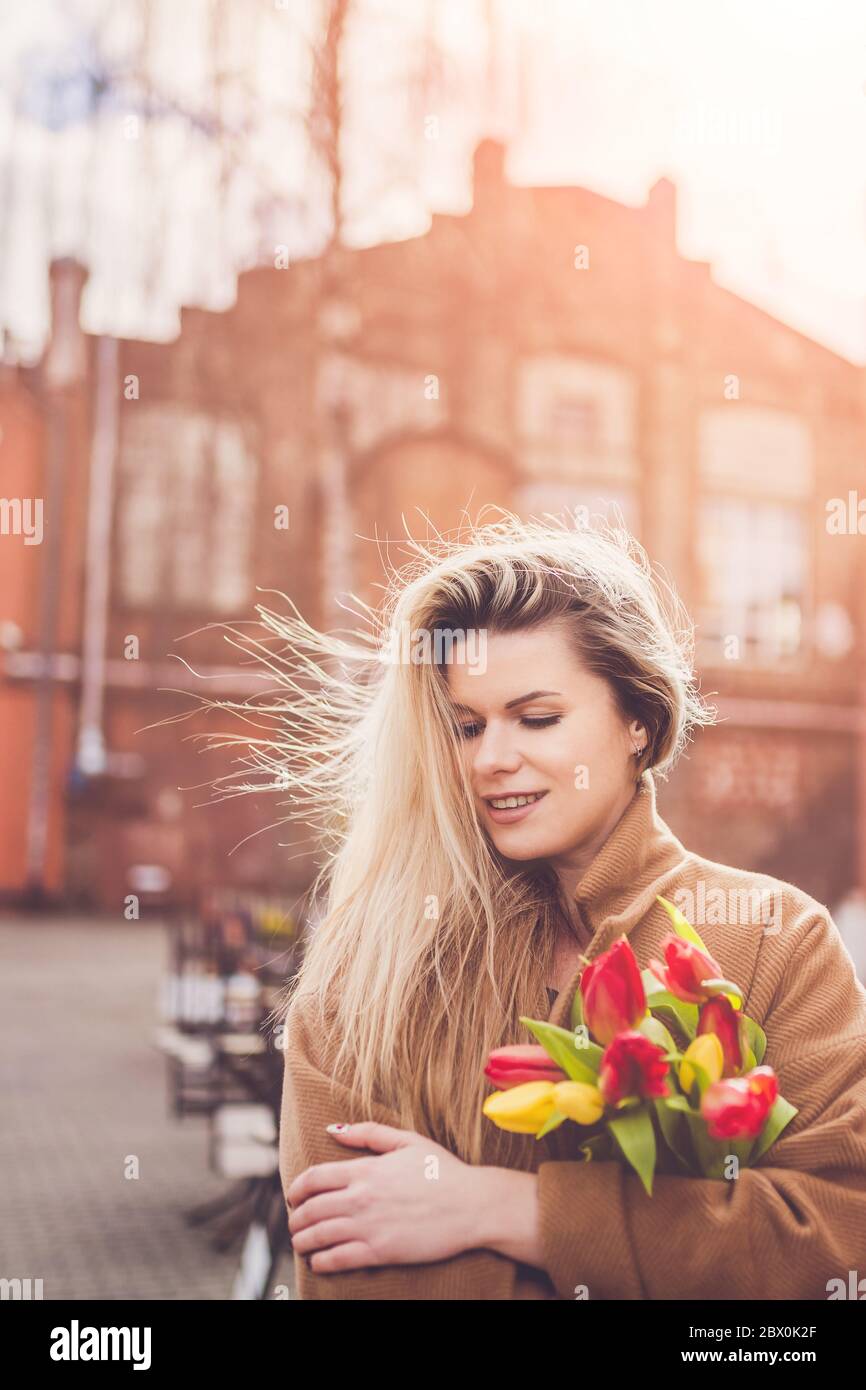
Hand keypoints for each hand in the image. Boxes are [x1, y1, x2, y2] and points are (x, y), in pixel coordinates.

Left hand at [286, 1121, 491, 1272]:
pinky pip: (339, 1259)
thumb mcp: (407, 1141)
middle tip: (295, 1223)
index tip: (294, 1196)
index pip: (314, 1177)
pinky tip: (319, 1262)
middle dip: (296, 1218)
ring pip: (319, 1235)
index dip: (296, 1188)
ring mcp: (369, 1226)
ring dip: (302, 1241)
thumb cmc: (443, 1171)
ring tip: (300, 1244)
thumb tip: (332, 1129)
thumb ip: (367, 1133)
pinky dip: (322, 1262)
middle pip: (310, 1209)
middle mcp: (361, 1197)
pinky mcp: (380, 1252)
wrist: (472, 1205)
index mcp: (366, 1169)